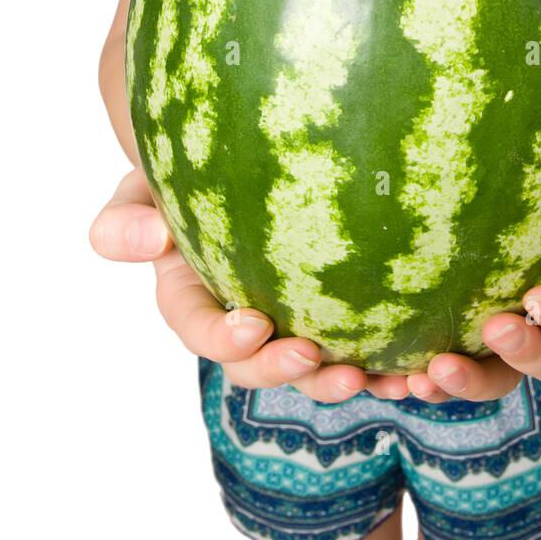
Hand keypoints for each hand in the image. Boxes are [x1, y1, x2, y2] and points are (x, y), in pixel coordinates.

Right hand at [90, 166, 411, 403]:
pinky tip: (413, 366)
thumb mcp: (141, 189)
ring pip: (312, 369)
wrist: (238, 158)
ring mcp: (290, 322)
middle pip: (258, 365)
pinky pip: (359, 348)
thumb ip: (127, 217)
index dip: (221, 338)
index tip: (251, 326)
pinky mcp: (336, 316)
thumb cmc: (183, 175)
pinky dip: (383, 364)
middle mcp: (242, 321)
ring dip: (338, 380)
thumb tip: (148, 238)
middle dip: (284, 371)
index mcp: (193, 298)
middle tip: (314, 358)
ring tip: (373, 378)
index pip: (200, 329)